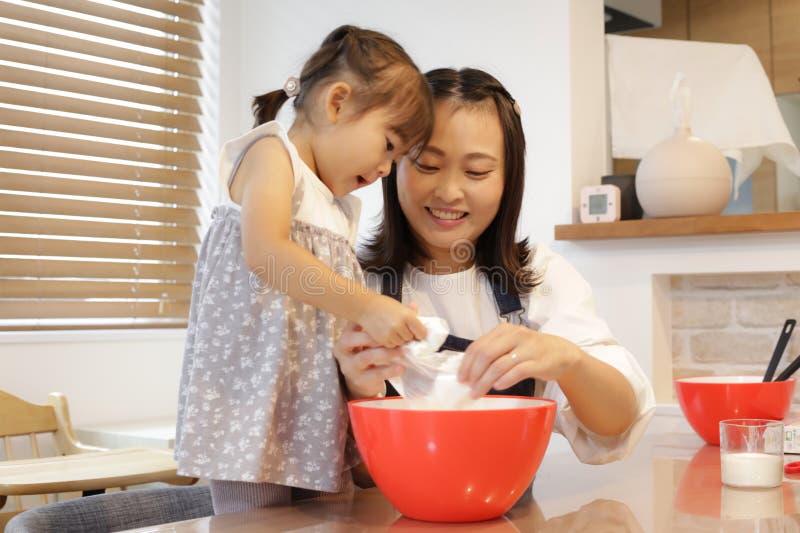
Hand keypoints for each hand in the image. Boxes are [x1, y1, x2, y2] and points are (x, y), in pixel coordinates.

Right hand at [333, 322, 404, 399]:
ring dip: (385, 354)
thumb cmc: (369, 353)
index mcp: (346, 335)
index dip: (364, 320)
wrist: (362, 381)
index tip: (383, 318)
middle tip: (393, 335)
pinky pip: (373, 375)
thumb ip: (389, 322)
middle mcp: (343, 349)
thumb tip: (413, 305)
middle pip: (353, 339)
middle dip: (373, 336)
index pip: (352, 323)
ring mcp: (349, 365)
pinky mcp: (358, 379)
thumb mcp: (374, 338)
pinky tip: (400, 368)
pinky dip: (388, 371)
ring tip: (402, 352)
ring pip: (365, 357)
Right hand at [357, 294, 426, 347]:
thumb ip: (411, 315)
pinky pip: (392, 346)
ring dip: (400, 339)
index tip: (417, 332)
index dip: (420, 333)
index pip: (422, 332)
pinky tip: (387, 333)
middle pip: (411, 339)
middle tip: (402, 329)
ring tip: (393, 330)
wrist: (365, 307)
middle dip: (408, 335)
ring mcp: (391, 334)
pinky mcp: (383, 340)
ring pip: (402, 344)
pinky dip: (391, 342)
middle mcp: (400, 325)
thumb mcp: (400, 307)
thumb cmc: (383, 305)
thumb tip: (423, 322)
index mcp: (407, 316)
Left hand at [458, 323, 582, 397]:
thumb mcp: (510, 344)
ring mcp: (527, 348)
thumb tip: (469, 370)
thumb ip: (493, 351)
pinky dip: (504, 381)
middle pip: (486, 355)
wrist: (562, 353)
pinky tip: (497, 387)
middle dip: (473, 373)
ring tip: (478, 392)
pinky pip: (517, 372)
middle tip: (468, 388)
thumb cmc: (531, 350)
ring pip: (499, 365)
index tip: (461, 378)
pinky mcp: (538, 362)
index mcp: (504, 330)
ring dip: (485, 381)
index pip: (478, 346)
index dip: (467, 363)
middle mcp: (515, 336)